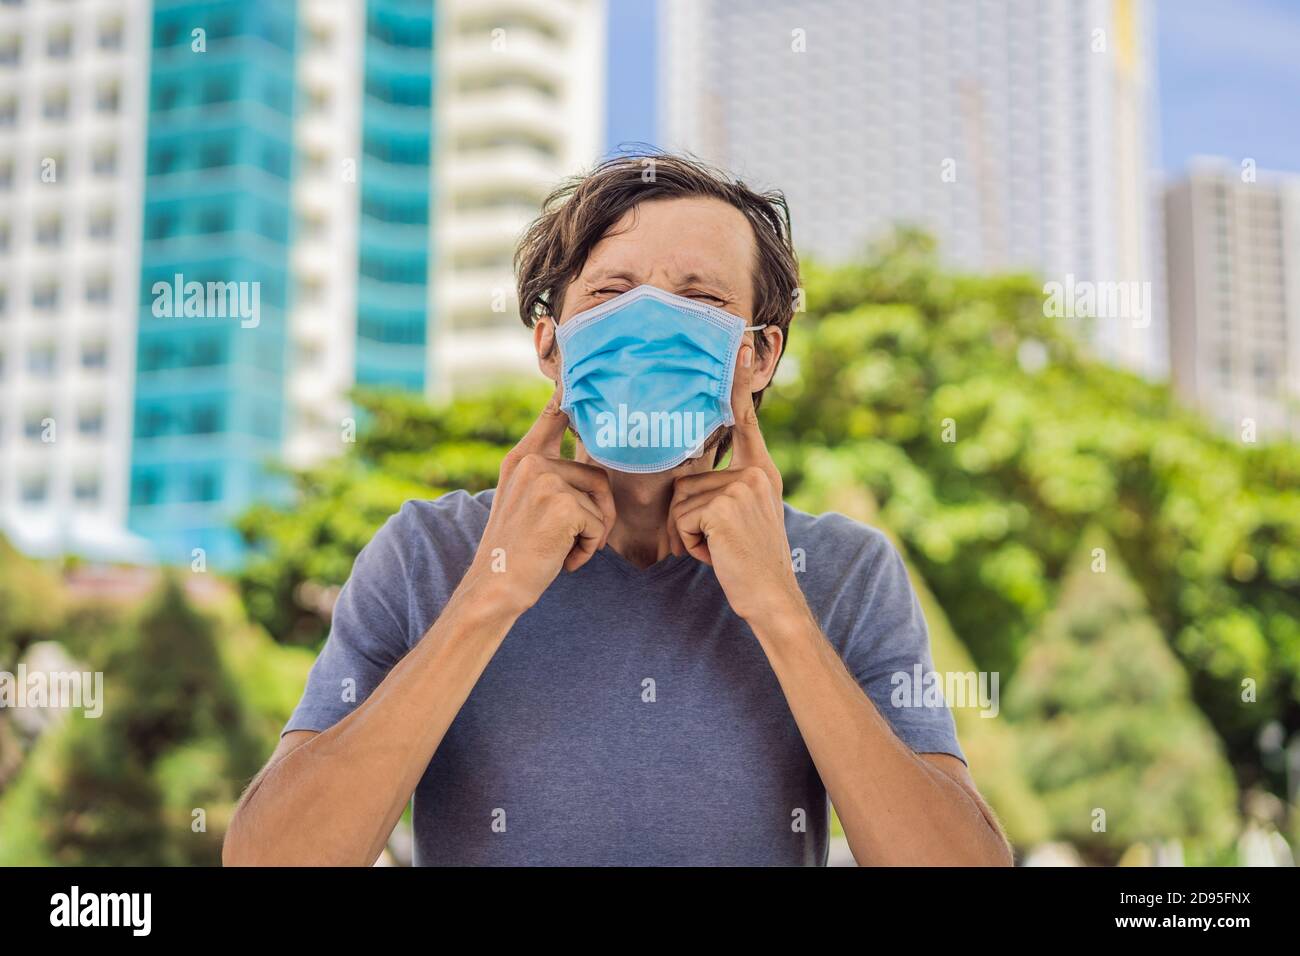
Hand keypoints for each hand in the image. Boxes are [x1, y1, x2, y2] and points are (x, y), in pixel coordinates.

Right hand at [467, 386, 616, 613]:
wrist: (494, 588)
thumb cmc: (516, 554)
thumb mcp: (524, 505)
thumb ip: (547, 479)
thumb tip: (583, 463)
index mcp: (521, 459)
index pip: (552, 416)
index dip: (570, 395)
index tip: (579, 374)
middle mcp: (530, 462)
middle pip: (597, 475)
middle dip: (597, 514)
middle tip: (574, 542)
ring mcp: (545, 480)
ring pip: (601, 500)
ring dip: (593, 534)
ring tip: (563, 550)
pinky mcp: (561, 503)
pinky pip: (599, 524)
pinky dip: (588, 550)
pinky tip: (562, 560)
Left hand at [667, 343, 804, 622]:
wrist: (771, 599)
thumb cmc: (749, 564)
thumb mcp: (744, 517)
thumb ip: (726, 489)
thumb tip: (689, 480)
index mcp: (761, 470)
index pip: (745, 419)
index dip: (739, 382)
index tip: (739, 345)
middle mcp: (755, 473)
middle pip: (689, 478)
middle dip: (691, 517)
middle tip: (722, 542)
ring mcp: (741, 488)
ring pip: (682, 501)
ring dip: (690, 533)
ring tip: (720, 548)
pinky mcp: (724, 507)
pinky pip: (682, 519)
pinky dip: (691, 544)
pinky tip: (717, 555)